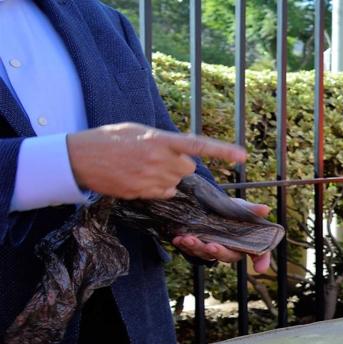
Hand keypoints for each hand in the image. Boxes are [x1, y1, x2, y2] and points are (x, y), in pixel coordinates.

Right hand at [66, 123, 246, 199]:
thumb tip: (182, 151)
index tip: (243, 156)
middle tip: (157, 158)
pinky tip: (138, 178)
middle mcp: (159, 160)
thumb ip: (162, 140)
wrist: (79, 158)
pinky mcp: (143, 192)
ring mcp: (151, 178)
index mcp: (159, 139)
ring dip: (167, 177)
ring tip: (142, 167)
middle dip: (179, 165)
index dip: (222, 151)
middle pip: (188, 168)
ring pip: (176, 183)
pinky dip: (157, 188)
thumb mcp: (137, 131)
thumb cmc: (108, 139)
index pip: (198, 145)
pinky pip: (164, 194)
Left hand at [171, 199, 273, 272]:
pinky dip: (184, 245)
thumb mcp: (241, 207)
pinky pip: (192, 251)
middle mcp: (231, 250)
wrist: (208, 205)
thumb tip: (265, 209)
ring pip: (207, 255)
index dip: (261, 261)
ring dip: (197, 248)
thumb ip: (251, 210)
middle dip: (218, 252)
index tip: (260, 268)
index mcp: (246, 242)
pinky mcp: (198, 248)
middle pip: (228, 256)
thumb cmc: (230, 209)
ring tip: (187, 239)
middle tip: (210, 246)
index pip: (259, 254)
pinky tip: (178, 239)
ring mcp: (213, 250)